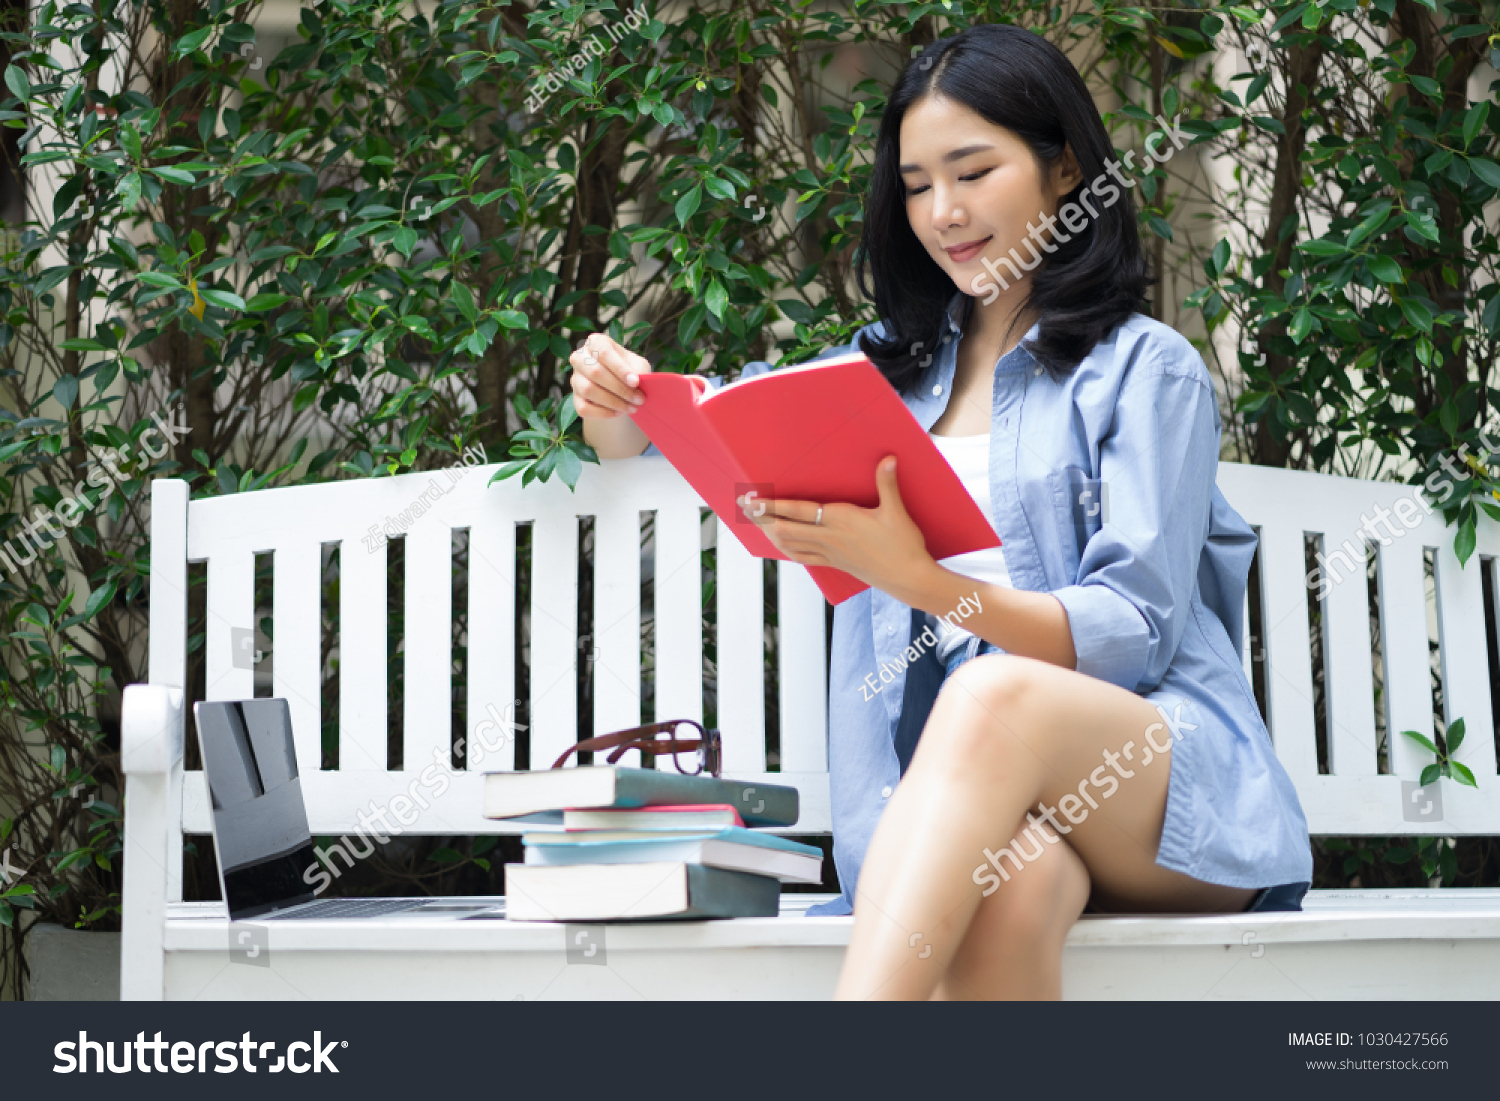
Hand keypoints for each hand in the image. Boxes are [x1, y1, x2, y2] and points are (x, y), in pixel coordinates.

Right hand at [568, 333, 652, 418]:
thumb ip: (639, 370)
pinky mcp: (575, 398)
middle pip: (595, 372)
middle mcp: (580, 357)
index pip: (604, 353)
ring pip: (588, 390)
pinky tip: (618, 412)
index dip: (620, 369)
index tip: (636, 382)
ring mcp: (575, 378)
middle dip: (620, 389)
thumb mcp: (638, 365)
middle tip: (639, 399)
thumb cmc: (629, 370)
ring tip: (631, 407)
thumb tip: (638, 382)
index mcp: (596, 342)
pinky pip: (584, 408)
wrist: (619, 387)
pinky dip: (603, 413)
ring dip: (613, 402)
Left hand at [736, 455, 934, 595]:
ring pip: (789, 545)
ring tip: (755, 521)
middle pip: (784, 529)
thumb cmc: (903, 545)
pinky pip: (802, 557)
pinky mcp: (833, 563)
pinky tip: (779, 543)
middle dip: (761, 518)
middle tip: (744, 506)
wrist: (908, 578)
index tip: (753, 499)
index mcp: (841, 520)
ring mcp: (829, 553)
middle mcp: (829, 537)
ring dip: (769, 533)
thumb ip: (887, 483)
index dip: (772, 506)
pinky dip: (785, 548)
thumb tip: (889, 458)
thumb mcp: (896, 511)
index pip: (797, 511)